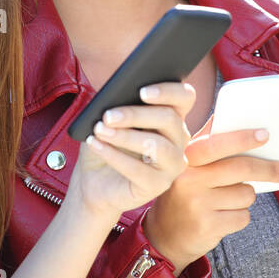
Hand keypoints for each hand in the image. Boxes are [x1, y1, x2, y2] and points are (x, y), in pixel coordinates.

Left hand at [68, 82, 192, 223]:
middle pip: (169, 119)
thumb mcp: (109, 118)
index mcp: (172, 115)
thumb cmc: (105, 141)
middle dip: (135, 115)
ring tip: (99, 131)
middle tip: (107, 115)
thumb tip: (117, 96)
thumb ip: (119, 103)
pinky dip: (114, 155)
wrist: (93, 179)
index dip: (168, 91)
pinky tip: (96, 145)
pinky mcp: (159, 185)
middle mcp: (179, 139)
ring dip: (125, 136)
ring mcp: (173, 164)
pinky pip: (139, 170)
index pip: (185, 97)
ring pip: (158, 145)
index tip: (142, 91)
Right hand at [143, 118, 278, 273]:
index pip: (217, 143)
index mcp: (187, 158)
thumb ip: (207, 140)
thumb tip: (230, 112)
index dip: (243, 138)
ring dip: (245, 196)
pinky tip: (222, 216)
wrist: (165, 234)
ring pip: (246, 194)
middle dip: (270, 170)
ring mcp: (197, 203)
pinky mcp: (207, 226)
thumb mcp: (188, 163)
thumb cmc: (185, 190)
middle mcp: (189, 178)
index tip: (266, 134)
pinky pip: (243, 217)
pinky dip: (240, 216)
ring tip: (226, 200)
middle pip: (241, 168)